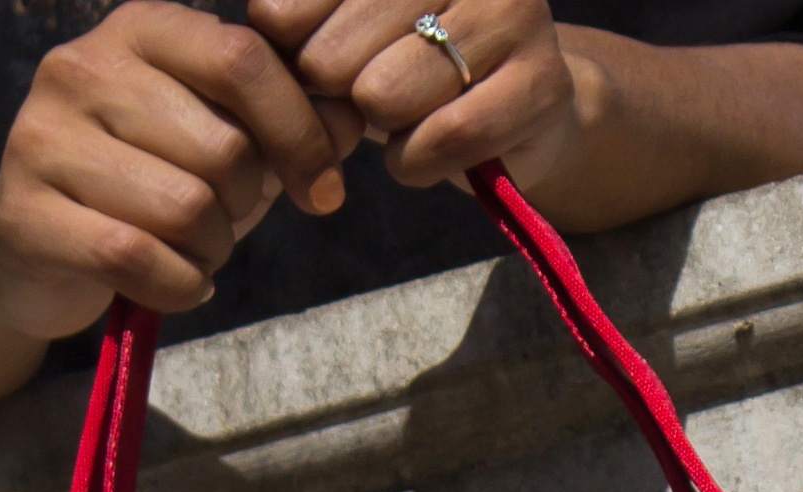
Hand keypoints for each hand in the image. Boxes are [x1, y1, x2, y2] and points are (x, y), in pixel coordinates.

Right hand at [0, 0, 364, 334]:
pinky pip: (138, 258)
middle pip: (222, 147)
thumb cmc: (142, 188)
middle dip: (244, 206)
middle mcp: (82, 67)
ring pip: (185, 208)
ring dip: (211, 252)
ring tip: (191, 252)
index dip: (300, 132)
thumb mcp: (222, 143)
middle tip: (221, 225)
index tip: (323, 189)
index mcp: (139, 30)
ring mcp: (44, 137)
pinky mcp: (28, 214)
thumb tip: (355, 117)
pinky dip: (178, 286)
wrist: (30, 248)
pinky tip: (174, 283)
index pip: (243, 60)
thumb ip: (286, 125)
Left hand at [247, 0, 587, 195]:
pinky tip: (422, 153)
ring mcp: (513, 13)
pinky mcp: (542, 83)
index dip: (290, 47)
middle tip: (365, 94)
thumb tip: (259, 26)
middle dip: (337, 94)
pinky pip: (441, 139)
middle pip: (334, 54)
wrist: (520, 106)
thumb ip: (295, 16)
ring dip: (381, 131)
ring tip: (404, 117)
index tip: (312, 59)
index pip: (292, 7)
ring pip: (386, 97)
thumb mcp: (345, 18)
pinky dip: (417, 164)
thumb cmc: (412, 56)